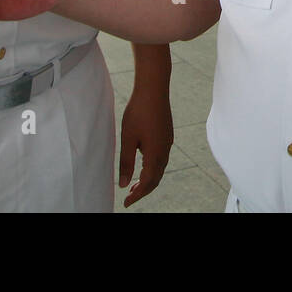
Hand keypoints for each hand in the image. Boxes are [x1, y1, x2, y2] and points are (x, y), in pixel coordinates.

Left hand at [118, 83, 172, 207]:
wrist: (154, 89)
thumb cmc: (138, 112)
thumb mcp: (127, 139)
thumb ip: (126, 163)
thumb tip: (124, 185)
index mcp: (155, 154)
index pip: (148, 182)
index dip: (137, 195)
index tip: (126, 203)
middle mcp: (165, 150)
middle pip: (156, 178)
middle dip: (144, 189)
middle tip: (129, 197)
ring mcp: (168, 141)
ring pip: (160, 168)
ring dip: (148, 178)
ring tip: (134, 183)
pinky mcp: (167, 134)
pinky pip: (162, 158)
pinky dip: (152, 167)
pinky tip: (143, 163)